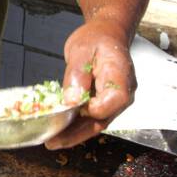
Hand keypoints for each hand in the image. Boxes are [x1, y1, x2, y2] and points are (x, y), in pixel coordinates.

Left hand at [44, 19, 136, 149]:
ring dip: (74, 134)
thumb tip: (72, 100)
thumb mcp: (82, 49)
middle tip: (52, 142)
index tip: (68, 110)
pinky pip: (92, 119)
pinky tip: (60, 131)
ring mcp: (116, 102)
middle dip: (76, 134)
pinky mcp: (106, 104)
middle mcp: (123, 95)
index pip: (107, 105)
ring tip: (52, 141)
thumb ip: (77, 74)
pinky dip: (76, 126)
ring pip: (96, 124)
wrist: (107, 34)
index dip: (87, 110)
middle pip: (101, 121)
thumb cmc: (96, 38)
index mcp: (121, 79)